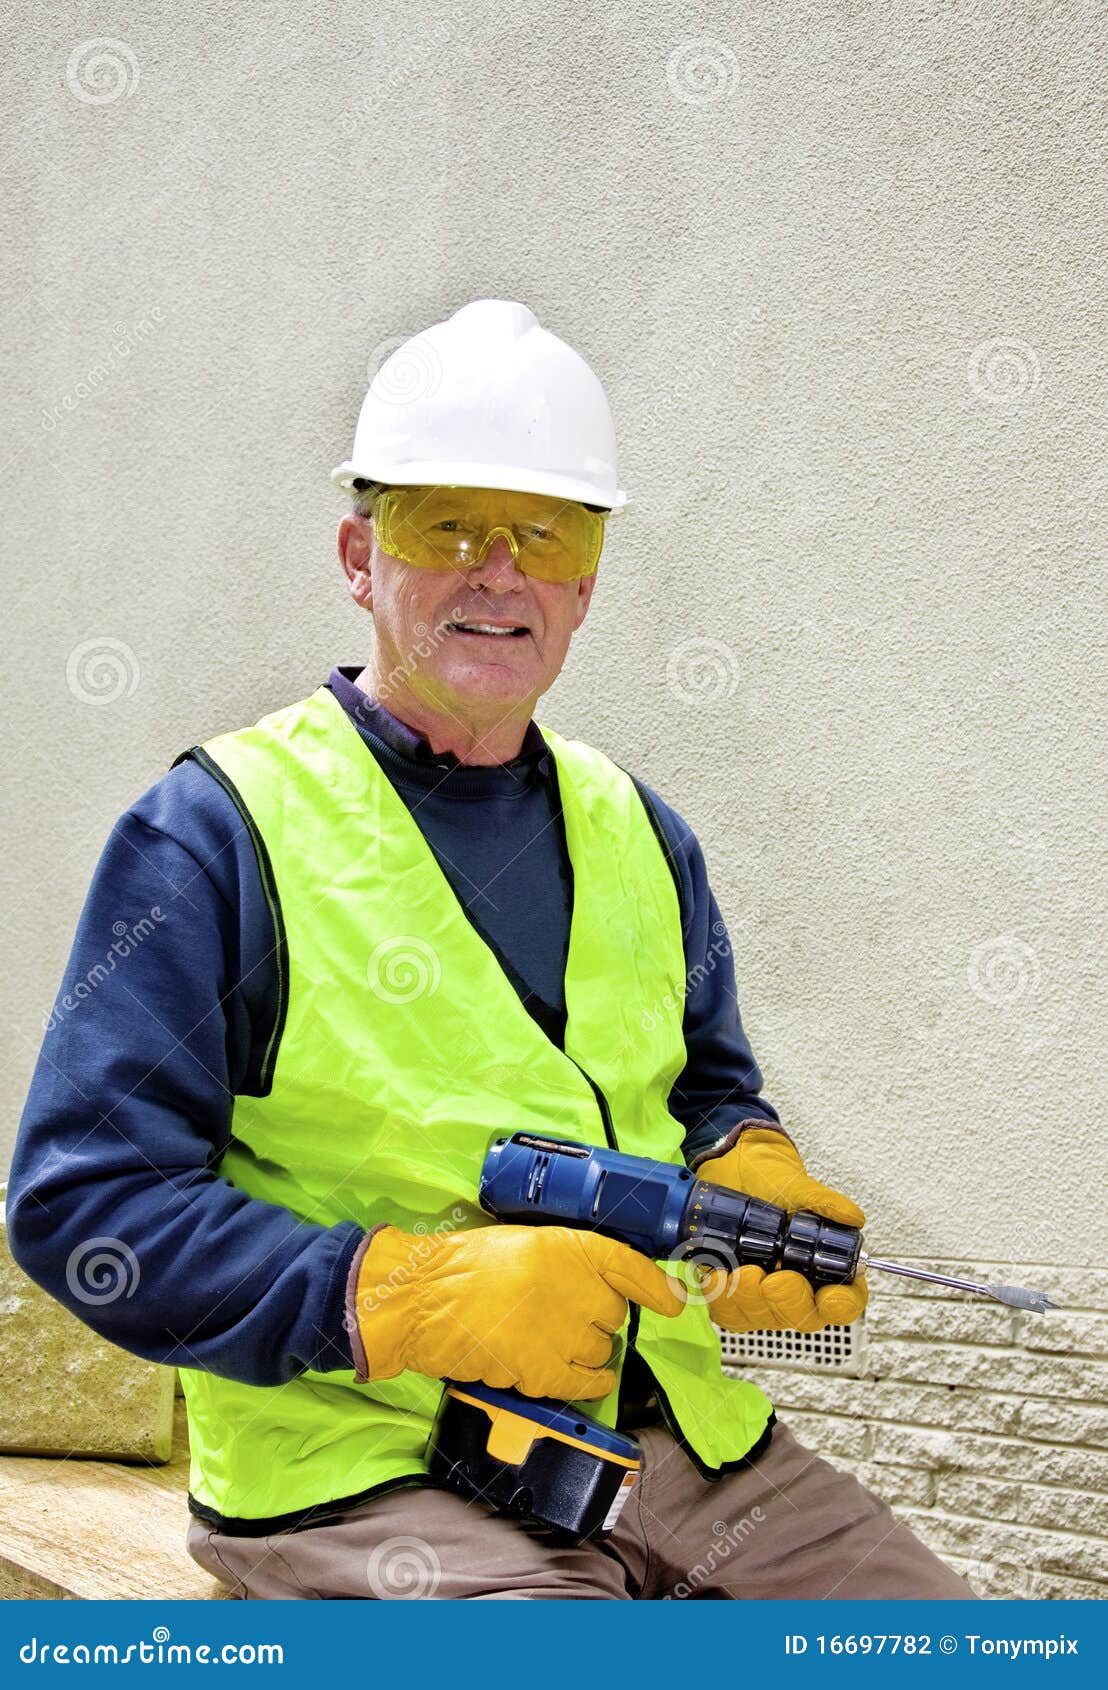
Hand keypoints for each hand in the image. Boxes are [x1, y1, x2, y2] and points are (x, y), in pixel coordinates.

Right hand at [354, 1222, 684, 1399]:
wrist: (422, 1299)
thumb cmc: (463, 1268)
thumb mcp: (522, 1245)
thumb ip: (564, 1262)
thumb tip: (596, 1288)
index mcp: (567, 1246)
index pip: (628, 1264)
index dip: (656, 1285)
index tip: (674, 1300)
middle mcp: (574, 1285)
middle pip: (613, 1313)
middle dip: (595, 1318)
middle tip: (561, 1316)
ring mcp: (562, 1330)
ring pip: (602, 1349)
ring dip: (586, 1350)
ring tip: (550, 1341)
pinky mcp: (545, 1369)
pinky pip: (587, 1381)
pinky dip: (590, 1381)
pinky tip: (581, 1377)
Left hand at [697, 1127, 866, 1331]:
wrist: (732, 1171)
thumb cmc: (770, 1183)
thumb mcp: (799, 1188)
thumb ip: (826, 1203)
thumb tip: (852, 1217)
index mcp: (823, 1268)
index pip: (844, 1301)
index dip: (842, 1305)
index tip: (829, 1296)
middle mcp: (796, 1288)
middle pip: (802, 1317)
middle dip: (787, 1302)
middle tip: (775, 1280)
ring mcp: (763, 1295)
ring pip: (762, 1318)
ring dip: (751, 1300)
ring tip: (742, 1271)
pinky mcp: (732, 1293)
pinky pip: (728, 1312)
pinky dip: (722, 1297)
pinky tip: (718, 1274)